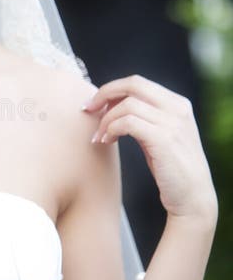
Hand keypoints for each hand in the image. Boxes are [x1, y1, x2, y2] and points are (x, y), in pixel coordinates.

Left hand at [83, 74, 217, 224]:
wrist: (193, 197)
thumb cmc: (171, 168)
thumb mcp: (159, 135)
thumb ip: (144, 117)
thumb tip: (109, 105)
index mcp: (177, 104)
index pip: (137, 82)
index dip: (111, 89)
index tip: (94, 104)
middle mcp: (177, 108)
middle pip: (132, 85)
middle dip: (104, 94)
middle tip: (87, 110)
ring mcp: (173, 123)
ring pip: (127, 105)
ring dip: (106, 120)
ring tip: (99, 137)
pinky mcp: (164, 139)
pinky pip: (128, 123)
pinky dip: (111, 129)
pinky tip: (106, 141)